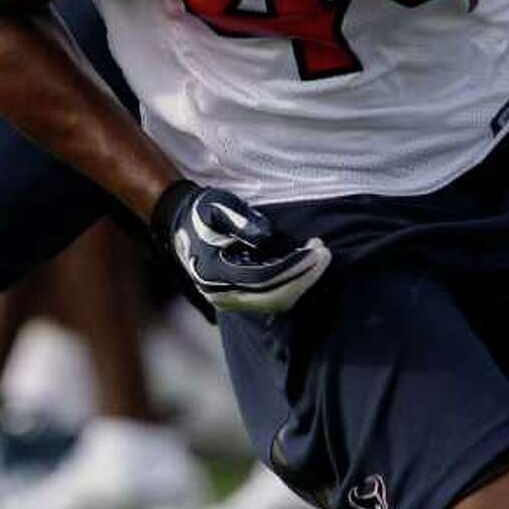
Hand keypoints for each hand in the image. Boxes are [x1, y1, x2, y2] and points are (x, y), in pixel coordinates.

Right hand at [152, 180, 330, 314]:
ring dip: (302, 282)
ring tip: (320, 256)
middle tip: (325, 252)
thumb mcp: (217, 206)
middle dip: (305, 277)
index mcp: (213, 272)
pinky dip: (293, 285)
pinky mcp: (240, 299)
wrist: (182, 224)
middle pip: (273, 297)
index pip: (263, 278)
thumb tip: (265, 237)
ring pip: (275, 303)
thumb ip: (240, 220)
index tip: (316, 249)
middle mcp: (221, 294)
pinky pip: (272, 299)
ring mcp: (230, 300)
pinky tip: (306, 265)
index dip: (294, 266)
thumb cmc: (202, 212)